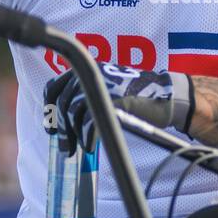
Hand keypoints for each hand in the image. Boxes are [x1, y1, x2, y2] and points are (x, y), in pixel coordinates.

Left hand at [44, 62, 193, 152]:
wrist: (168, 97)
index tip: (51, 128)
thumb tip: (63, 119)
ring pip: (74, 112)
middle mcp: (92, 73)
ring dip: (75, 134)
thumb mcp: (107, 89)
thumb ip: (86, 94)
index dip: (50, 110)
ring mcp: (103, 84)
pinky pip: (91, 120)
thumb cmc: (137, 97)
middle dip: (62, 128)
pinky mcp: (113, 98)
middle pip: (63, 103)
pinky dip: (88, 136)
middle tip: (65, 148)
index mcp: (87, 69)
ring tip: (82, 148)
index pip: (55, 87)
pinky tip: (91, 146)